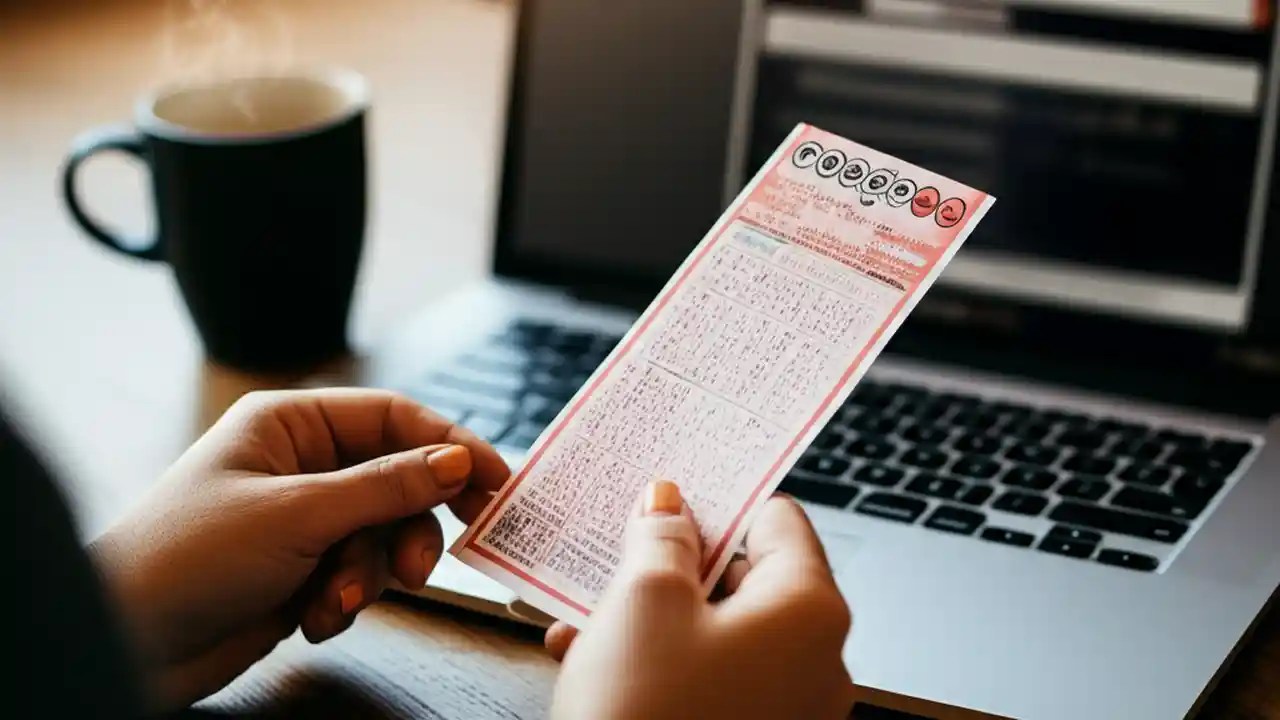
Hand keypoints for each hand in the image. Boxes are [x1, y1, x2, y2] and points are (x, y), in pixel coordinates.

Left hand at [89, 389, 508, 710]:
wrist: (127, 643)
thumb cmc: (188, 557)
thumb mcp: (298, 515)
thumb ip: (387, 487)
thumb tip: (458, 460)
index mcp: (289, 425)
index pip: (392, 418)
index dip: (449, 445)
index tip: (498, 480)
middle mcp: (299, 466)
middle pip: (396, 481)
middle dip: (410, 527)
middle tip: (430, 563)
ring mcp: (300, 521)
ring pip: (381, 536)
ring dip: (371, 574)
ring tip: (344, 600)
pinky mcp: (299, 571)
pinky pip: (357, 575)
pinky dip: (347, 600)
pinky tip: (314, 617)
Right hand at [546, 482, 853, 719]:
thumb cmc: (646, 716)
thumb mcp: (642, 600)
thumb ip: (661, 536)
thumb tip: (668, 503)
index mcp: (809, 610)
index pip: (778, 519)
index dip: (720, 497)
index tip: (674, 488)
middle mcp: (815, 661)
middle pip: (746, 578)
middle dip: (672, 565)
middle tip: (616, 552)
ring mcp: (787, 708)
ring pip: (718, 633)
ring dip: (652, 617)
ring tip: (585, 616)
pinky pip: (712, 680)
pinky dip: (661, 664)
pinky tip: (597, 663)